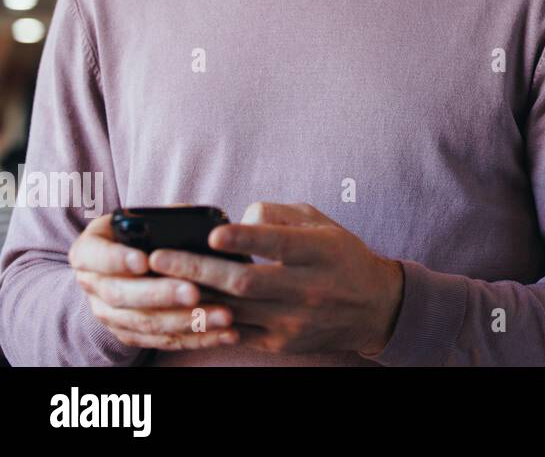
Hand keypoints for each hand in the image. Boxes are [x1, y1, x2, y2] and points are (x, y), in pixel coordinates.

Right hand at [70, 214, 240, 350]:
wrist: (134, 258)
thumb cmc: (149, 229)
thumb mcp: (149, 217)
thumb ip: (168, 218)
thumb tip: (201, 226)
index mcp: (89, 250)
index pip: (95, 255)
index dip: (118, 260)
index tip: (144, 260)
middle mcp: (92, 285)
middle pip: (121, 294)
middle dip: (160, 294)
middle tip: (194, 292)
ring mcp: (108, 313)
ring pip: (144, 322)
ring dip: (185, 321)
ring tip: (223, 315)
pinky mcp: (129, 333)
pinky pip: (161, 340)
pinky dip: (196, 338)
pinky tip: (226, 333)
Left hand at [147, 202, 403, 355]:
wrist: (373, 307)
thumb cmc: (340, 255)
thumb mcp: (320, 223)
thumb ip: (278, 214)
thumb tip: (237, 219)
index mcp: (320, 251)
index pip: (279, 244)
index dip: (246, 238)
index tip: (214, 233)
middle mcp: (307, 287)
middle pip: (245, 281)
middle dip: (197, 269)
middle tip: (158, 258)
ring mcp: (293, 319)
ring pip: (233, 310)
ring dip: (192, 296)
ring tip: (158, 283)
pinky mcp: (281, 342)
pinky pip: (236, 333)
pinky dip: (208, 320)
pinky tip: (183, 307)